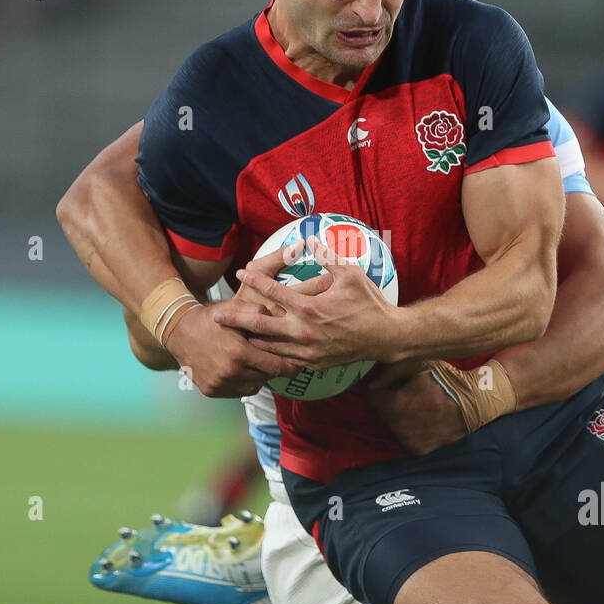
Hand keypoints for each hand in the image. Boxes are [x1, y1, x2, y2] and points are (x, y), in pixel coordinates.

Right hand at [164, 303, 300, 397]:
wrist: (180, 331)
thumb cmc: (213, 318)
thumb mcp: (237, 307)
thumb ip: (262, 312)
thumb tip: (284, 322)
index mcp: (239, 354)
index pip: (277, 367)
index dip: (290, 367)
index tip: (298, 364)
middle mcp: (230, 373)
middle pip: (267, 378)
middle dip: (274, 369)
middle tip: (279, 361)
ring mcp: (219, 385)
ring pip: (254, 386)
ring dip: (259, 376)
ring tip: (257, 362)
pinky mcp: (211, 391)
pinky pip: (238, 391)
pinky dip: (243, 382)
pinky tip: (241, 368)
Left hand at [212, 235, 398, 368]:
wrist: (386, 337)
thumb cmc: (370, 303)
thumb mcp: (351, 274)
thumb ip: (327, 257)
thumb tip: (311, 239)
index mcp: (310, 307)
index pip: (274, 292)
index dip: (256, 280)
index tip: (241, 272)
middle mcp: (304, 331)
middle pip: (261, 325)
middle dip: (237, 320)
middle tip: (217, 316)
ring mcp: (307, 351)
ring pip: (269, 346)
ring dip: (251, 339)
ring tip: (234, 334)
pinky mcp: (313, 363)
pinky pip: (285, 360)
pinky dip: (270, 354)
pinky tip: (261, 350)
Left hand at [366, 364, 466, 454]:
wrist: (472, 403)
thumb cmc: (443, 380)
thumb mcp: (417, 365)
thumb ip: (389, 372)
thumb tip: (371, 385)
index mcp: (395, 404)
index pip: (371, 397)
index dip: (382, 389)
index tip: (394, 386)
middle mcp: (397, 426)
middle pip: (381, 412)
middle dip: (390, 403)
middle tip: (409, 395)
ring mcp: (407, 440)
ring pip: (391, 426)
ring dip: (399, 417)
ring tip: (418, 407)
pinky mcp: (417, 450)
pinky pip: (404, 438)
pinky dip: (410, 430)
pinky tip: (423, 421)